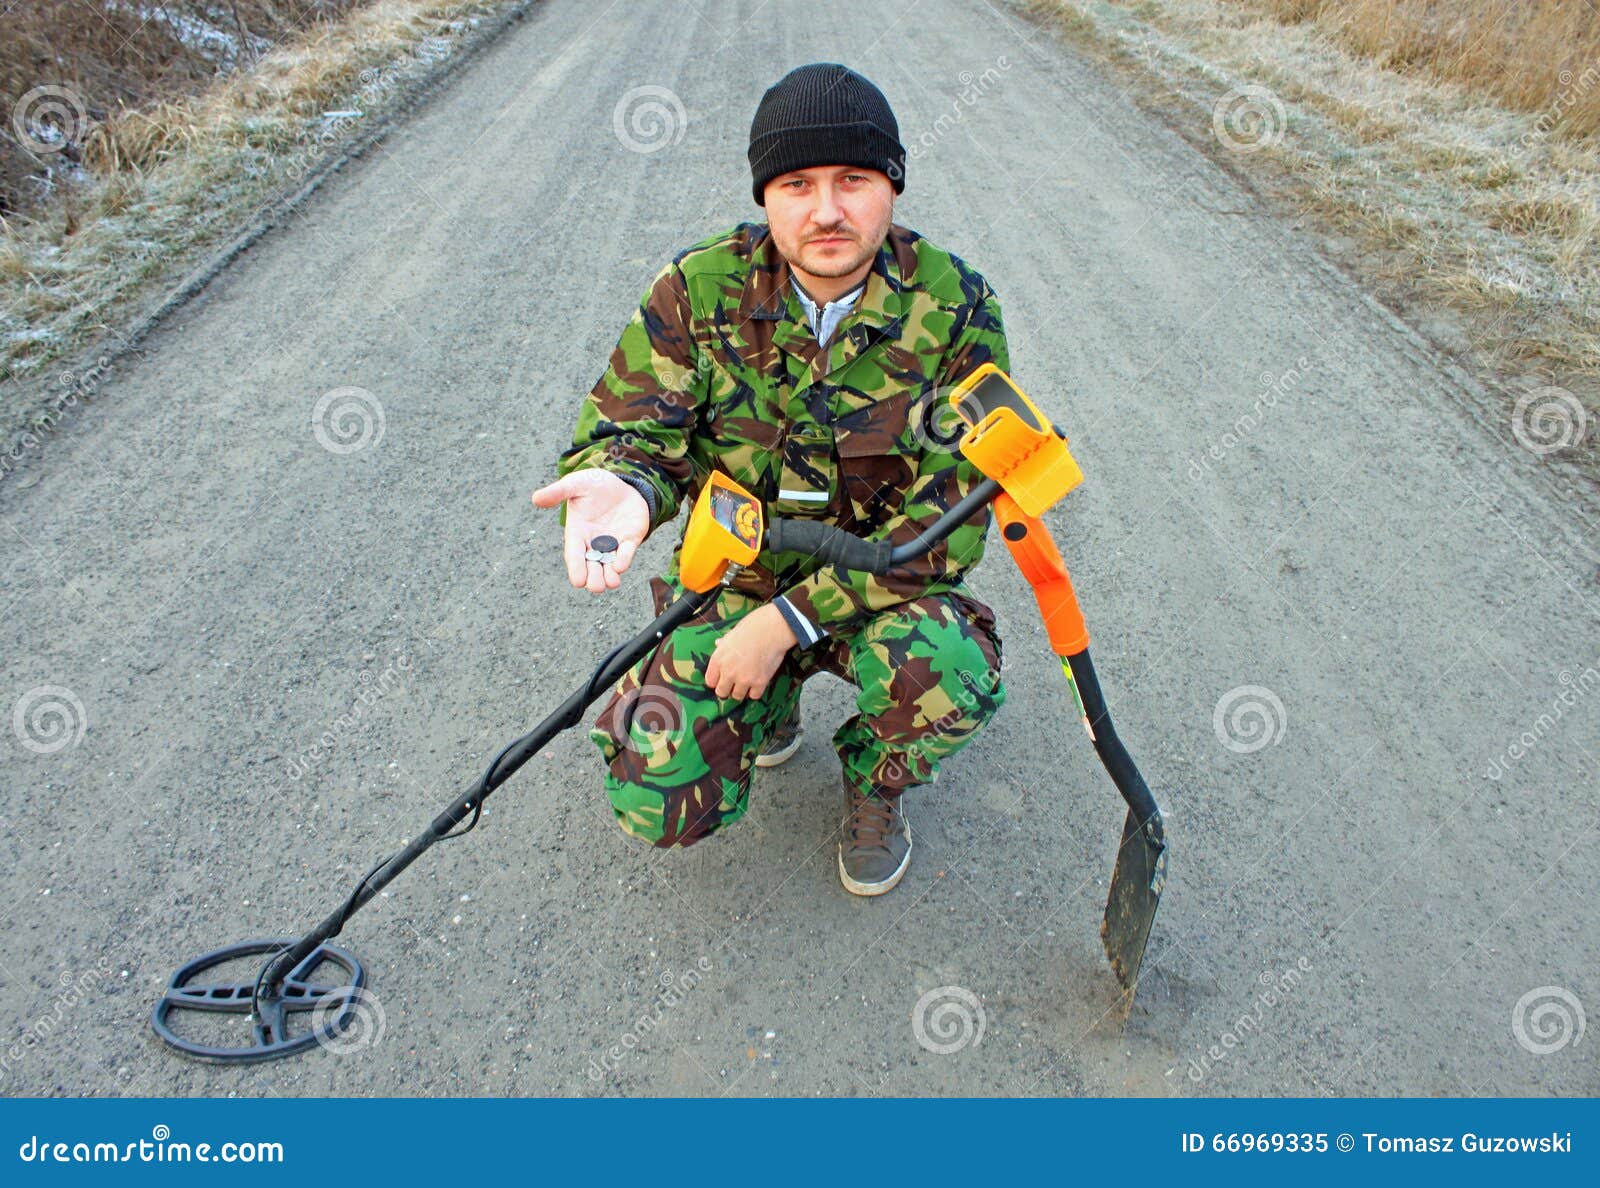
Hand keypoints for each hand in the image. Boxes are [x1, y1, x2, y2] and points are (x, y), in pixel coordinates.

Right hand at [530, 469, 648, 593]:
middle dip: (593, 578)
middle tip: (595, 586)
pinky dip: (624, 560)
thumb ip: (557, 492)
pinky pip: (626, 553)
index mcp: (577, 533)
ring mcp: (612, 543)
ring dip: (609, 577)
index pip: (574, 555)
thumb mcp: (575, 484)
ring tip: (611, 582)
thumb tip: (536, 498)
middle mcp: (593, 543)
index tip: (577, 582)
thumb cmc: (593, 485)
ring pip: (608, 567)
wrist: (621, 483)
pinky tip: (620, 566)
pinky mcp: (629, 540)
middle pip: (591, 567)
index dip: (576, 568)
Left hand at [704, 604, 798, 699]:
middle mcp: (728, 672)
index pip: (710, 681)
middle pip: (721, 692)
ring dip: (742, 691)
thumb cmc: (751, 628)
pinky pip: (754, 696)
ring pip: (737, 696)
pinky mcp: (759, 682)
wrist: (772, 630)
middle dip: (727, 688)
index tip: (722, 679)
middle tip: (734, 683)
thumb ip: (723, 645)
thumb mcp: (731, 635)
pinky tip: (758, 681)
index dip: (716, 681)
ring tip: (747, 682)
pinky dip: (756, 691)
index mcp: (718, 659)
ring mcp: (744, 679)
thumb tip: (718, 643)